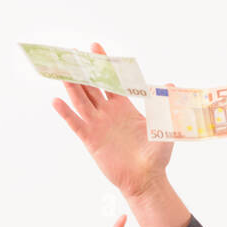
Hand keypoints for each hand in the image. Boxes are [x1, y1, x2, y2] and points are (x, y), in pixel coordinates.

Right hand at [52, 41, 172, 197]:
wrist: (147, 179)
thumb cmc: (156, 155)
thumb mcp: (164, 127)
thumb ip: (163, 106)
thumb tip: (170, 85)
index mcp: (124, 107)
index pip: (111, 80)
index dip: (103, 64)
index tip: (95, 46)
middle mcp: (108, 113)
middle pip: (92, 87)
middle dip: (83, 70)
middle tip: (71, 52)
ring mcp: (98, 126)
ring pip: (81, 101)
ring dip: (72, 86)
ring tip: (62, 70)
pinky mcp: (91, 140)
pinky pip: (76, 124)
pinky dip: (66, 113)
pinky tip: (56, 101)